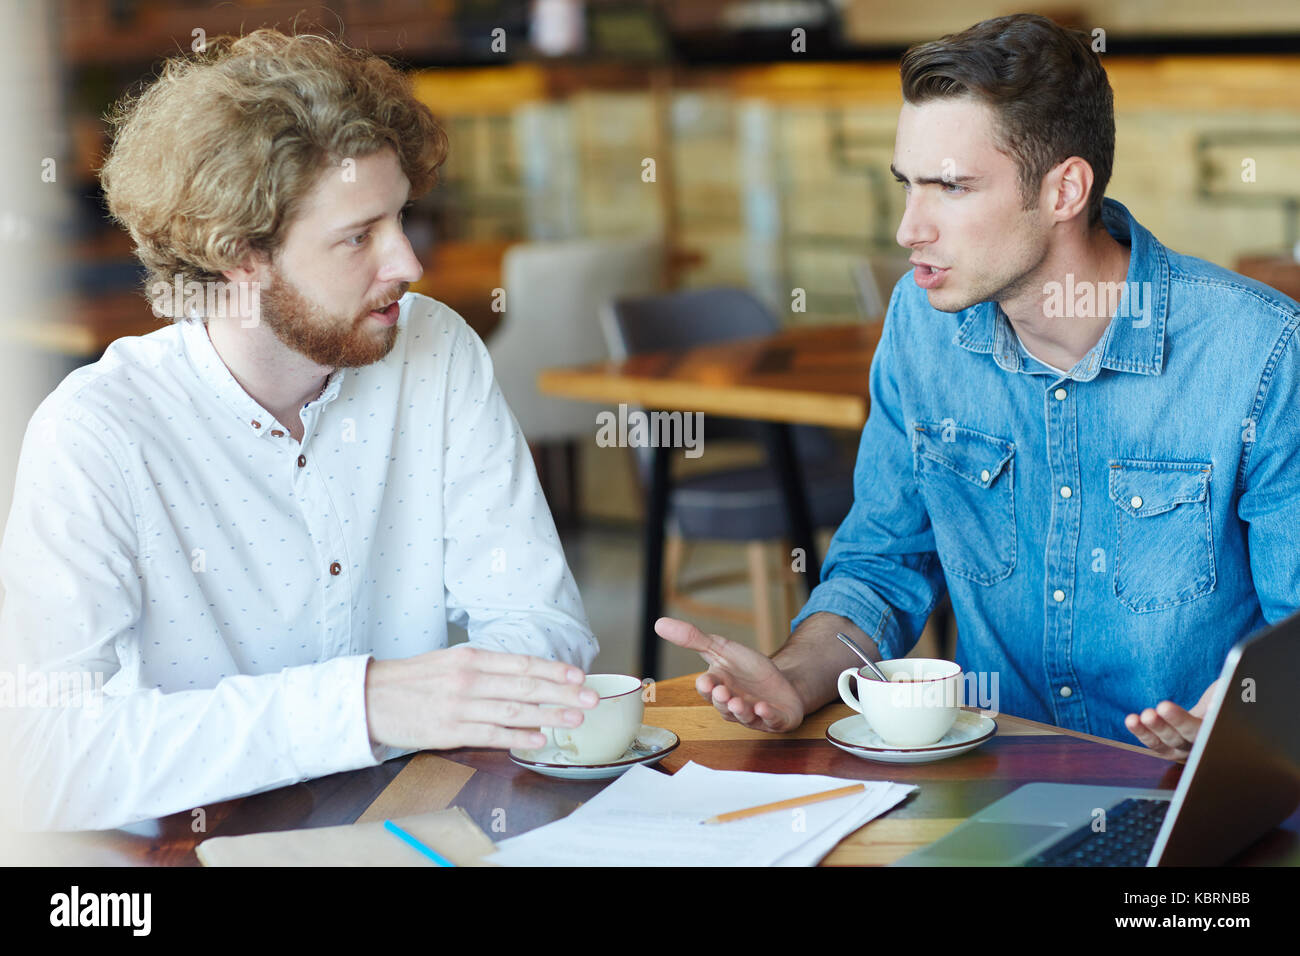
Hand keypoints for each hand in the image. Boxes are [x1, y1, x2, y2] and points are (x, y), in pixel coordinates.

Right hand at [364, 645, 597, 751]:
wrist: (369, 698)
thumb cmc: (413, 679)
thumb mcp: (449, 660)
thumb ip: (485, 667)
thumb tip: (525, 675)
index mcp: (471, 658)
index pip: (521, 663)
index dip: (553, 670)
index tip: (579, 676)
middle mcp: (468, 679)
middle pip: (525, 687)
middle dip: (562, 693)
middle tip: (590, 698)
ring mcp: (459, 706)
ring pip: (513, 711)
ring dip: (548, 715)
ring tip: (574, 719)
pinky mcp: (449, 732)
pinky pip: (491, 735)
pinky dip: (517, 736)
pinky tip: (539, 738)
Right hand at [655, 617, 803, 731]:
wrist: (783, 683)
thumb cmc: (748, 669)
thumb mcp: (722, 649)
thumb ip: (693, 639)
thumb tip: (659, 623)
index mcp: (718, 687)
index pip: (707, 688)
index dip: (707, 686)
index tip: (706, 681)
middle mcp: (732, 705)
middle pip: (723, 706)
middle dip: (722, 700)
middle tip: (722, 692)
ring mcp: (754, 714)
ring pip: (743, 716)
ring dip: (740, 710)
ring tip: (739, 702)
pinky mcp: (775, 719)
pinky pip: (770, 720)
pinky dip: (768, 716)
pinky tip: (764, 708)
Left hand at [1124, 680, 1217, 760]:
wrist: (1214, 710)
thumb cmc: (1224, 696)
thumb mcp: (1229, 692)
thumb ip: (1225, 697)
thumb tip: (1214, 707)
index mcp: (1226, 735)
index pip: (1218, 732)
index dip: (1212, 724)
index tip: (1211, 708)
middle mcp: (1205, 748)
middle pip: (1191, 737)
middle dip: (1177, 721)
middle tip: (1164, 706)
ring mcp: (1185, 750)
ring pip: (1168, 743)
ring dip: (1154, 728)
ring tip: (1146, 714)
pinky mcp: (1168, 747)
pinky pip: (1154, 743)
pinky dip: (1142, 732)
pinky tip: (1132, 720)